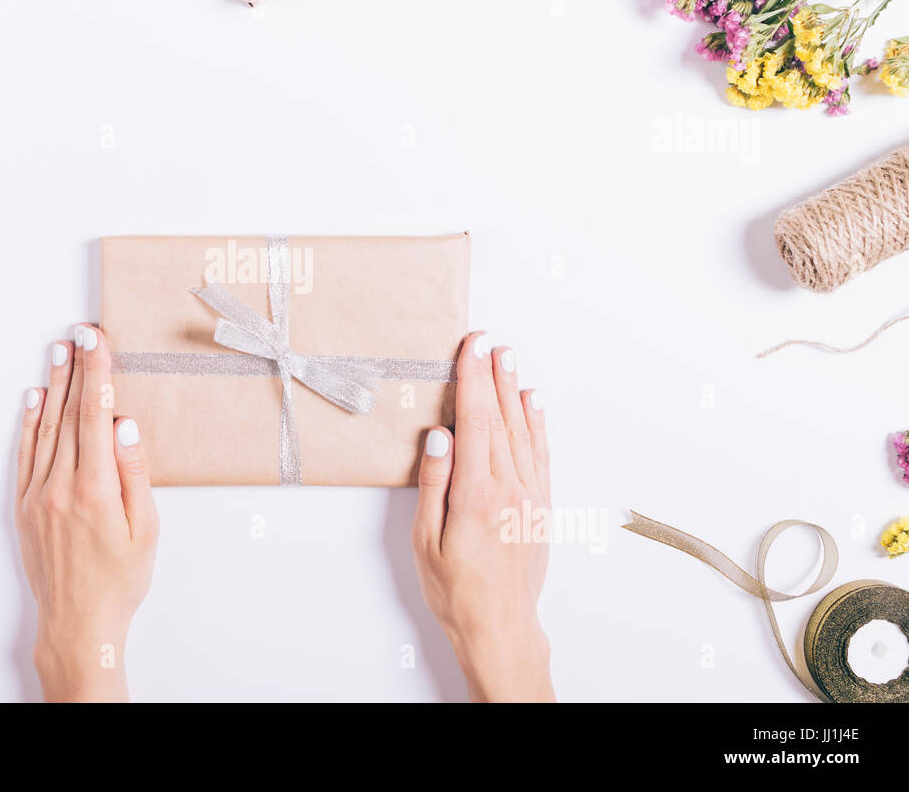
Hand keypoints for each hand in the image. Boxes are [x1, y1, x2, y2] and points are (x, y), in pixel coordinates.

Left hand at [15, 324, 158, 701]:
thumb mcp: (145, 529)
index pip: (95, 415)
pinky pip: (25, 454)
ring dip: (53, 385)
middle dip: (78, 368)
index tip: (97, 340)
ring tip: (59, 351)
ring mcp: (37, 495)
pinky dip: (29, 422)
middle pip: (70, 414)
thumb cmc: (120, 580)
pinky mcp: (24, 506)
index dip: (97, 373)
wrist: (79, 623)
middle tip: (80, 331)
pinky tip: (34, 398)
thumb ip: (134, 472)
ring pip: (45, 428)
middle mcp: (61, 486)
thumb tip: (125, 425)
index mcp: (95, 488)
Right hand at [412, 331, 554, 701]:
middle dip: (493, 375)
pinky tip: (531, 403)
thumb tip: (440, 436)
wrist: (500, 627)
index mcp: (476, 494)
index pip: (474, 421)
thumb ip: (434, 484)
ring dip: (514, 390)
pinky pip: (541, 453)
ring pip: (523, 430)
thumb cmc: (456, 590)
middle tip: (489, 340)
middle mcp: (509, 488)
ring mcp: (530, 496)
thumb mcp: (426, 541)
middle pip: (500, 417)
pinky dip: (537, 423)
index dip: (472, 379)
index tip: (471, 348)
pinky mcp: (541, 506)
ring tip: (509, 358)